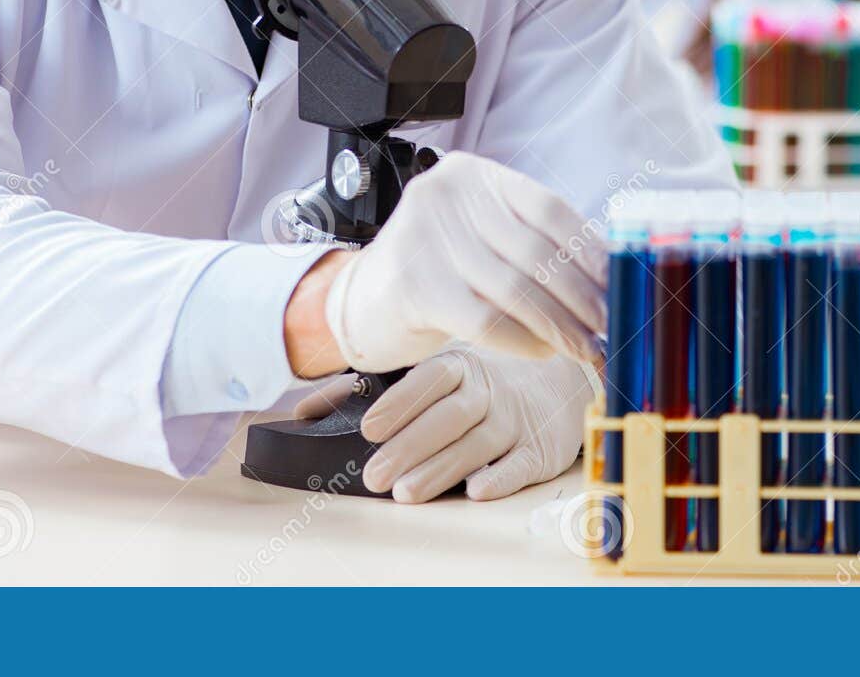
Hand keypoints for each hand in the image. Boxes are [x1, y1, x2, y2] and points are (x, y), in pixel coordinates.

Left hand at [293, 348, 593, 502]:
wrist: (557, 383)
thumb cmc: (476, 384)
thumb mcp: (431, 374)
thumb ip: (369, 391)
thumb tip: (302, 413)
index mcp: (460, 365)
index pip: (430, 379)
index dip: (400, 402)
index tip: (369, 427)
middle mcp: (489, 390)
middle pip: (449, 417)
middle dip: (410, 446)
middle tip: (374, 475)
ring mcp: (516, 420)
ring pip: (478, 444)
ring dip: (441, 469)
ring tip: (405, 494)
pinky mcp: (540, 450)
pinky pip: (521, 463)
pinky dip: (501, 476)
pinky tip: (476, 490)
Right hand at [322, 152, 605, 372]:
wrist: (362, 302)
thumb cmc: (437, 270)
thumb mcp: (479, 236)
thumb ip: (529, 241)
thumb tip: (607, 274)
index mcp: (471, 174)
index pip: (548, 208)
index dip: (590, 250)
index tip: (620, 283)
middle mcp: (445, 196)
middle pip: (536, 252)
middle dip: (582, 296)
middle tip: (609, 324)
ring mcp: (425, 238)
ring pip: (516, 289)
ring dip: (560, 325)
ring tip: (586, 346)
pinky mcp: (415, 286)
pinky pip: (487, 320)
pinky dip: (523, 340)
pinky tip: (543, 351)